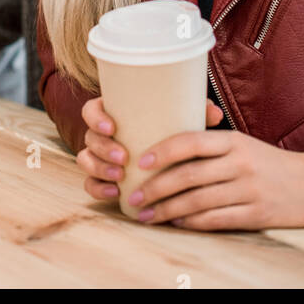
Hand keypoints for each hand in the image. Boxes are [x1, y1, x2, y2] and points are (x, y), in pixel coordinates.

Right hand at [79, 96, 223, 201]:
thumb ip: (196, 111)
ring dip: (99, 168)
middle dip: (103, 148)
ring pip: (86, 161)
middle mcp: (104, 135)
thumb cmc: (173, 130)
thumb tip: (216, 114)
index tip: (112, 127)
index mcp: (115, 114)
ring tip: (120, 176)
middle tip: (123, 157)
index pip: (91, 110)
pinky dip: (99, 189)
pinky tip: (114, 193)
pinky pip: (91, 185)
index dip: (96, 118)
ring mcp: (101, 158)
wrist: (173, 161)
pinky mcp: (104, 180)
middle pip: (89, 137)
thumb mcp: (182, 119)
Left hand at [100, 119, 303, 229]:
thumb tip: (167, 153)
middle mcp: (239, 163)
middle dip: (155, 188)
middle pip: (188, 175)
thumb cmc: (271, 163)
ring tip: (147, 215)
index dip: (161, 151)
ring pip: (197, 201)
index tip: (139, 162)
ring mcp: (248, 190)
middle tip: (134, 197)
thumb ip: (212, 146)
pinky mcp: (257, 215)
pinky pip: (216, 220)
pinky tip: (177, 224)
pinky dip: (192, 223)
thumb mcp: (244, 145)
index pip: (189, 141)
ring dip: (168, 210)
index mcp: (233, 141)